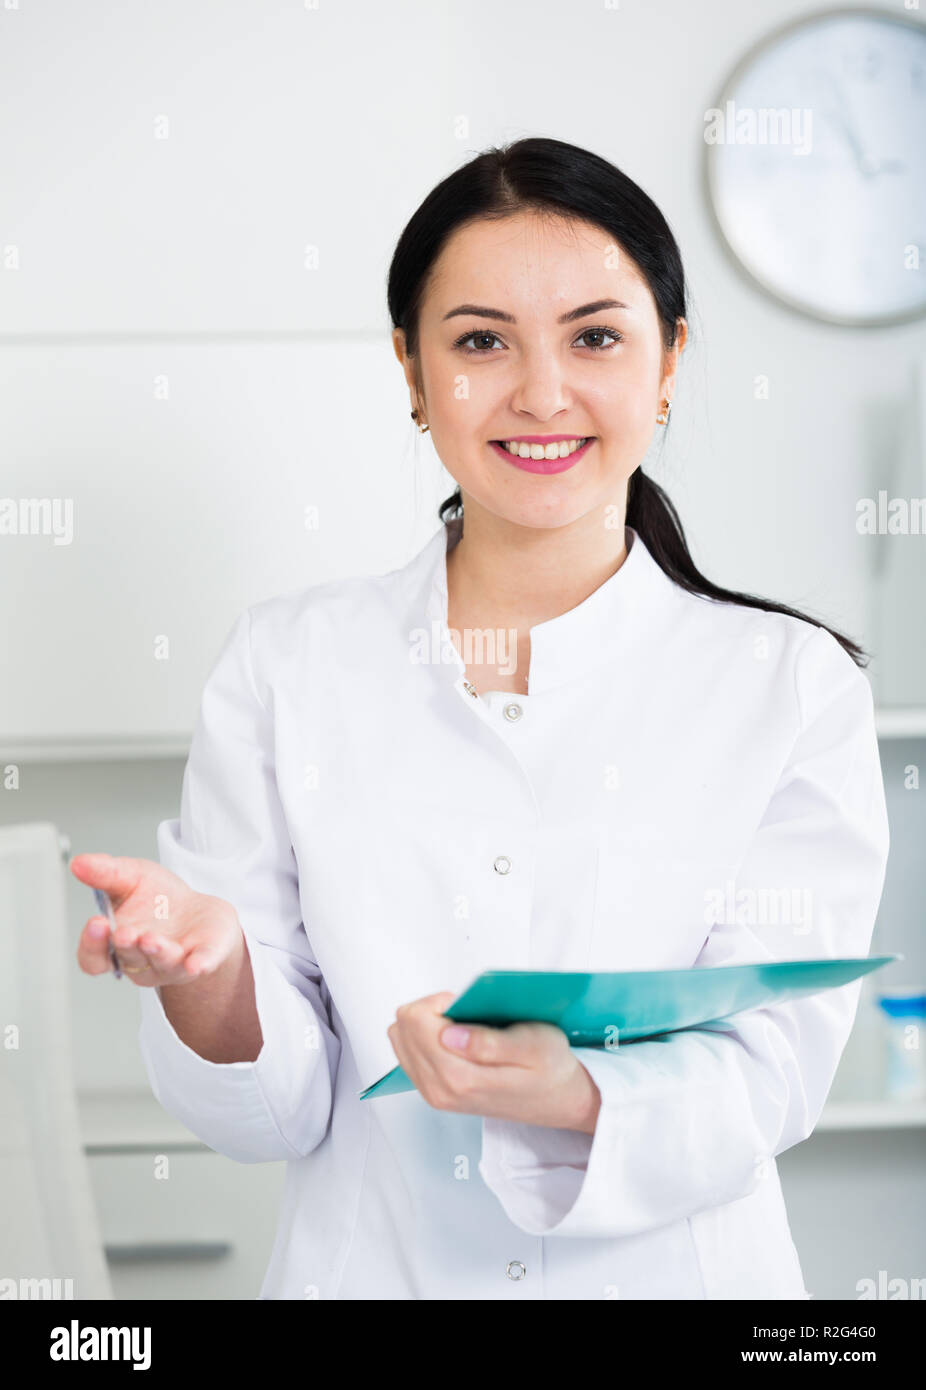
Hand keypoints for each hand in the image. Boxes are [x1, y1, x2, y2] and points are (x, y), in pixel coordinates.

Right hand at [71, 852, 243, 986]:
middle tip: (124, 933)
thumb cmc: (158, 900)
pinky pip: (199, 965)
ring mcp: (171, 964)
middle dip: (126, 945)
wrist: (198, 912)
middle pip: (128, 958)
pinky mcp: (202, 959)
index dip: (91, 945)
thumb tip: (78, 863)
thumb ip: (106, 872)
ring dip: (157, 952)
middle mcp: (141, 960)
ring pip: (161, 963)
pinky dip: (198, 964)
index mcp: (116, 944)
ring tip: (152, 939)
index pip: (93, 957)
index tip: (96, 923)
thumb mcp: (131, 876)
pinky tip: (195, 963)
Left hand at [387, 991, 601, 1133]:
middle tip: (469, 1016)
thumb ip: (489, 1042)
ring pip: (401, 1038)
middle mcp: (439, 1089)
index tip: (468, 1006)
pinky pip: (408, 1052)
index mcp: (459, 1077)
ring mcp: (434, 1093)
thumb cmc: (550, 1069)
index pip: (416, 1020)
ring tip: (464, 1028)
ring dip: (428, 1023)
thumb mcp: (533, 1045)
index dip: (441, 1001)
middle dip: (434, 1010)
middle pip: (404, 1027)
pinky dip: (426, 1037)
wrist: (559, 1101)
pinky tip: (455, 1040)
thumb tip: (448, 1035)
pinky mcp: (434, 1092)